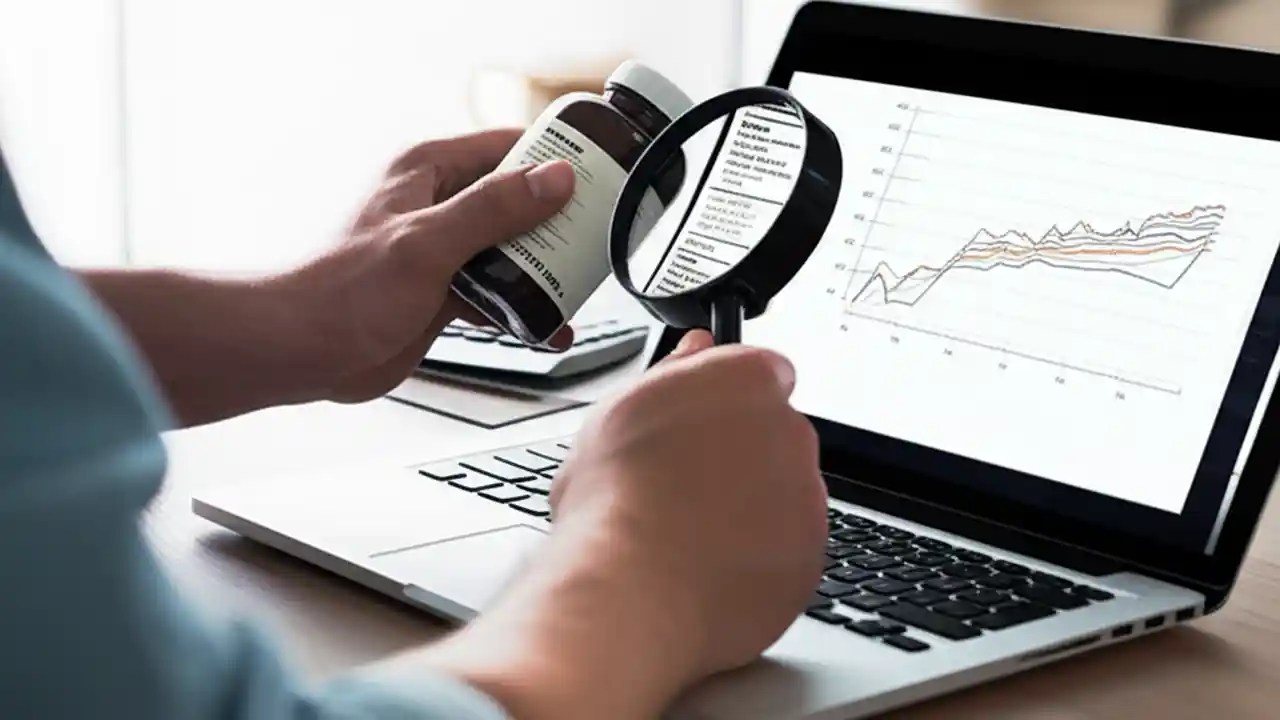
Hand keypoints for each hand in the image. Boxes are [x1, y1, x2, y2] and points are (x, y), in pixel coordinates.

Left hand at [283, 128, 576, 402]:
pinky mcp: (443, 292)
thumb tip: (552, 180)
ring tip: (577, 287)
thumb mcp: (428, 242)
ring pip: (511, 249)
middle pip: (517, 201)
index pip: (507, 147)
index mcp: (429, 172)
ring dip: (544, 270)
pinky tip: (547, 325)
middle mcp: (438, 205)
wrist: (303, 351)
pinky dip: (524, 307)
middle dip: (557, 223)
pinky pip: (497, 291)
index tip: (596, 177)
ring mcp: (442, 250)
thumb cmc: (341, 291)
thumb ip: (493, 209)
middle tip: (594, 241)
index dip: (554, 159)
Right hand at [413, 329, 827, 719]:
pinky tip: (708, 567)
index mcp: (747, 381)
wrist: (635, 591)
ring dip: (749, 509)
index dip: (726, 400)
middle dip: (738, 456)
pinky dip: (757, 560)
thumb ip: (673, 372)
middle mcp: (790, 432)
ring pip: (782, 495)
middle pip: (774, 435)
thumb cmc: (617, 500)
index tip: (700, 423)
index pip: (760, 372)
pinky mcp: (809, 560)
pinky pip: (786, 552)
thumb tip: (695, 351)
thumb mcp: (619, 410)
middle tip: (681, 486)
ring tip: (688, 534)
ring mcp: (806, 499)